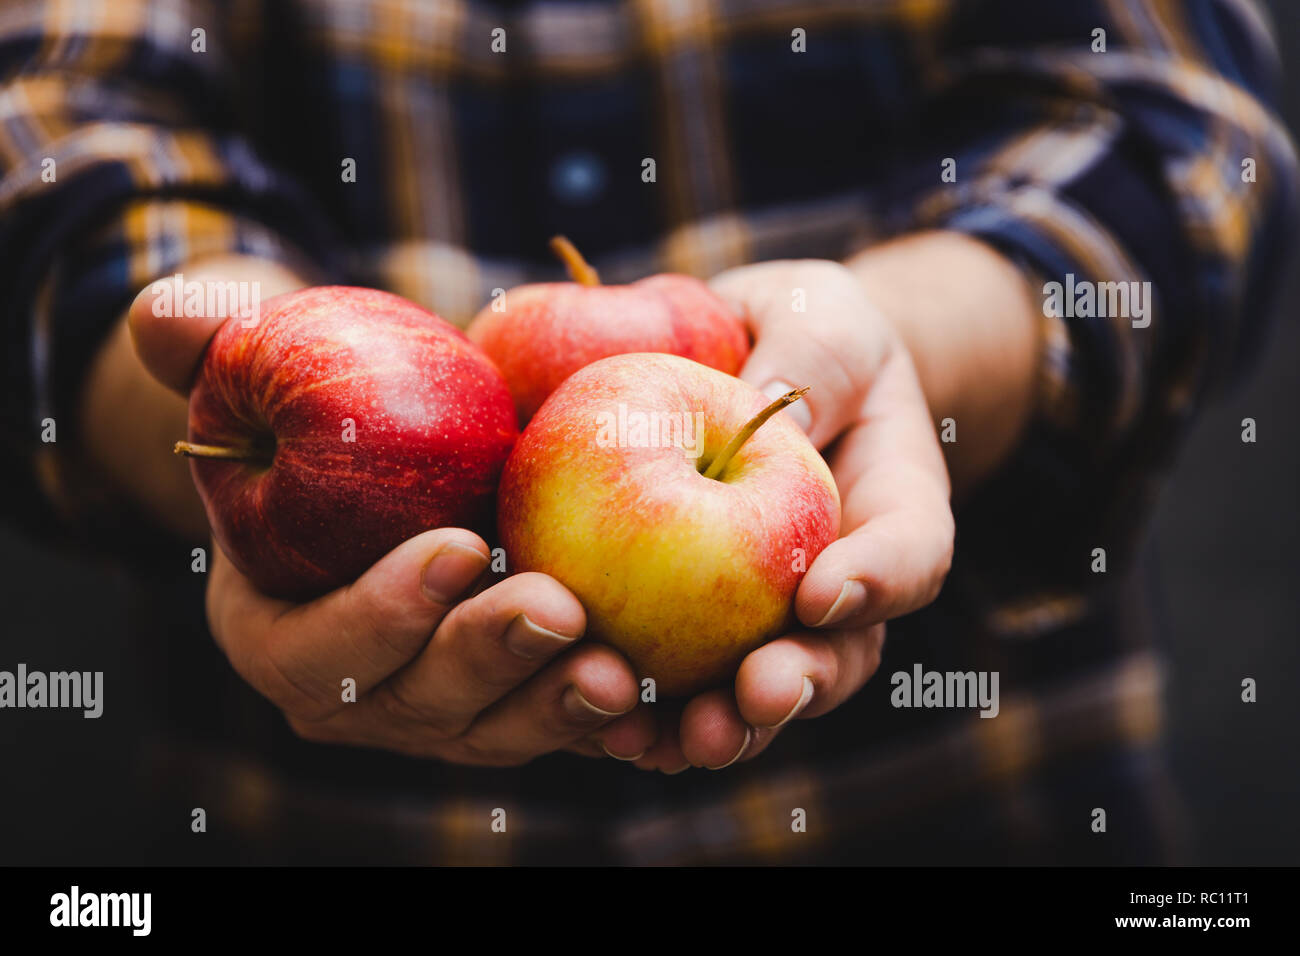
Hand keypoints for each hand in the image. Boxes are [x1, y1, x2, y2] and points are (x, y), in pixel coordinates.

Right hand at [126, 258, 658, 763]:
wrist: (401, 462)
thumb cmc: (320, 414)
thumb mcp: (261, 371)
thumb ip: (208, 347)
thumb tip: (167, 318)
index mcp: (281, 634)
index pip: (316, 647)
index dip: (379, 611)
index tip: (454, 546)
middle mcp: (364, 693)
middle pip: (420, 704)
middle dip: (485, 662)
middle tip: (557, 608)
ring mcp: (447, 710)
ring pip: (500, 730)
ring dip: (559, 707)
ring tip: (622, 669)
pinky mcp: (518, 702)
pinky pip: (563, 722)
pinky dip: (613, 718)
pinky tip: (664, 685)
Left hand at [624, 260, 953, 771]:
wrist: (754, 367)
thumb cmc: (803, 334)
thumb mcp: (818, 318)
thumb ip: (809, 358)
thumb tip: (773, 406)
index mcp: (892, 508)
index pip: (910, 551)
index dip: (877, 582)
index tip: (821, 594)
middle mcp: (840, 583)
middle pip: (838, 653)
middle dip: (798, 684)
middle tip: (756, 696)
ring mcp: (769, 616)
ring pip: (756, 691)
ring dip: (719, 726)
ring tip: (670, 742)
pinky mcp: (694, 626)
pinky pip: (676, 679)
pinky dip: (645, 710)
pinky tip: (599, 725)